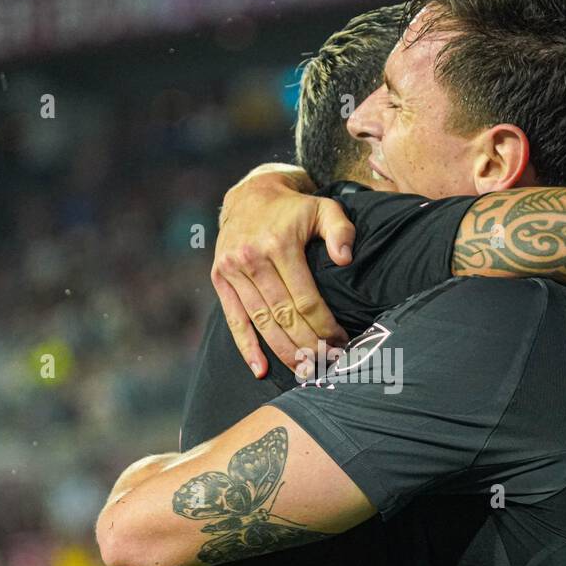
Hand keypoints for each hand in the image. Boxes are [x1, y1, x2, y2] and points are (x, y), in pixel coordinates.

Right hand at [213, 167, 351, 375]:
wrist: (250, 195)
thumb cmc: (295, 209)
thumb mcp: (324, 208)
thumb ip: (341, 230)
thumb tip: (345, 258)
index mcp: (279, 244)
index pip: (306, 299)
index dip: (325, 326)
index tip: (341, 341)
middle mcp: (253, 258)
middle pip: (284, 316)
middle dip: (308, 344)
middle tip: (327, 363)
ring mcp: (233, 270)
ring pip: (262, 322)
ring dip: (284, 351)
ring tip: (305, 370)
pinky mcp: (220, 278)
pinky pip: (234, 319)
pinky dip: (247, 347)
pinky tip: (261, 369)